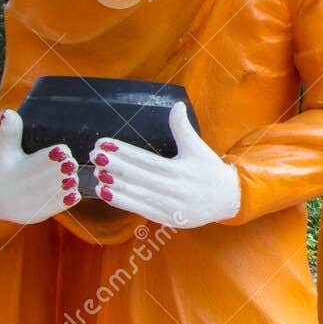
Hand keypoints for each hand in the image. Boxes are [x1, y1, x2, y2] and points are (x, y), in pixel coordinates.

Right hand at [0, 109, 79, 223]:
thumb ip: (8, 130)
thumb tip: (10, 113)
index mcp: (8, 174)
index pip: (29, 165)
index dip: (46, 158)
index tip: (62, 150)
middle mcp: (15, 193)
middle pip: (39, 183)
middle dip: (58, 173)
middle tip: (72, 163)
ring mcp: (25, 207)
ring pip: (47, 198)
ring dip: (63, 187)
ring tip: (74, 177)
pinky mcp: (35, 216)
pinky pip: (51, 210)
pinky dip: (63, 202)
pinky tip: (75, 194)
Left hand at [91, 103, 240, 228]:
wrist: (228, 200)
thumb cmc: (210, 171)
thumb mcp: (198, 148)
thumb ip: (183, 128)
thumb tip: (176, 105)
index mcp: (180, 170)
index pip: (146, 160)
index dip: (123, 152)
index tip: (104, 143)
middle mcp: (174, 189)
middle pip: (138, 176)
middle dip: (114, 166)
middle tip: (94, 155)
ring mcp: (169, 206)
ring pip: (137, 194)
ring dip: (115, 185)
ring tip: (96, 175)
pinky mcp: (166, 218)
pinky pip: (140, 209)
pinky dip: (122, 201)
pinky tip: (106, 193)